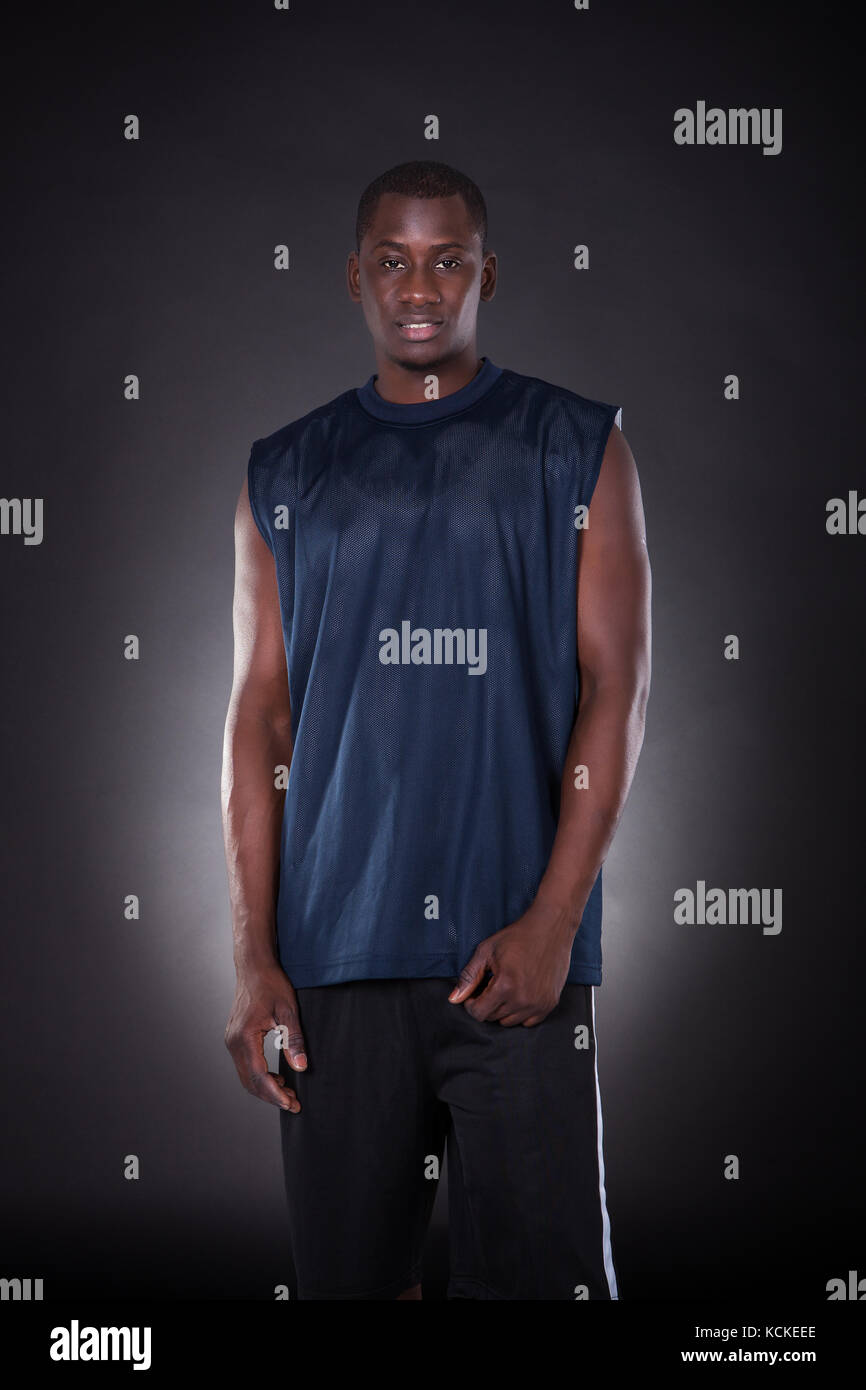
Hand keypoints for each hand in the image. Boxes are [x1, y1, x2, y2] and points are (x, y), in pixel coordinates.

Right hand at [225, 961, 307, 1111]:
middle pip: (250, 1081)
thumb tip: (301, 1067)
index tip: (291, 1104)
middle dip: (271, 1096)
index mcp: (244, 1037)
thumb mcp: (288, 1010)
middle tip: (294, 1103)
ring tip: (288, 1093)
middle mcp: (233, 1042)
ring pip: (246, 1076)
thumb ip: (294, 1040)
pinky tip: (278, 1077)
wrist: (254, 966)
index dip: (275, 1094)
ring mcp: (231, 1041)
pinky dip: (260, 1076)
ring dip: (266, 1087)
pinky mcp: (235, 1038)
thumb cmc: (271, 984)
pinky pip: (245, 1065)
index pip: (259, 1076)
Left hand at [447, 897, 577, 1026]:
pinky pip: (528, 1022)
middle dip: (487, 1004)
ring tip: (506, 987)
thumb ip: (469, 977)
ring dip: (503, 1009)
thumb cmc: (517, 936)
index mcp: (505, 986)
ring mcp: (539, 1003)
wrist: (551, 927)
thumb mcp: (486, 951)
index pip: (479, 1013)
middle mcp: (523, 999)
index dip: (471, 1003)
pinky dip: (521, 1012)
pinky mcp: (550, 1003)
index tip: (475, 992)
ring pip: (510, 1022)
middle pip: (493, 1018)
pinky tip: (520, 994)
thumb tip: (454, 999)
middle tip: (491, 985)